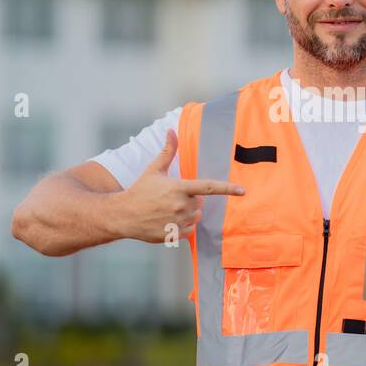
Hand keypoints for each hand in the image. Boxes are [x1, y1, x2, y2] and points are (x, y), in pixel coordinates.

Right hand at [117, 130, 244, 241]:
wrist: (122, 215)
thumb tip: (172, 130)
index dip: (227, 188)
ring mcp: (178, 221)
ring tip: (167, 210)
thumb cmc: (140, 190)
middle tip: (171, 198)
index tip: (242, 191)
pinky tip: (167, 221)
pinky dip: (183, 226)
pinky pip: (189, 230)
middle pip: (200, 203)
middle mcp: (181, 205)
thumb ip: (168, 151)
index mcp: (179, 188)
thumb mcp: (154, 169)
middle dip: (191, 200)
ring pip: (196, 217)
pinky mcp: (174, 234)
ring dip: (188, 214)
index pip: (208, 187)